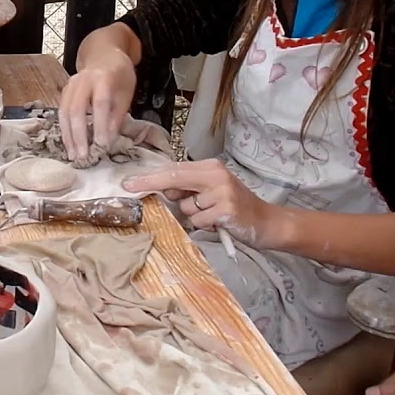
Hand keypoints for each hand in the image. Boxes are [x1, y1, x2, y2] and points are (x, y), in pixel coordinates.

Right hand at [58, 49, 136, 160]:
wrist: (103, 56)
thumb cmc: (119, 76)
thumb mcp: (125, 94)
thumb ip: (117, 116)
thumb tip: (109, 140)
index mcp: (104, 77)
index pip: (100, 103)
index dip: (100, 125)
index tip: (102, 145)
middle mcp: (83, 80)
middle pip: (77, 109)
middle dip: (79, 135)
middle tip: (83, 156)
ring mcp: (71, 85)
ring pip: (65, 112)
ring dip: (68, 136)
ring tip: (73, 155)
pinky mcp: (64, 92)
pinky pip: (61, 112)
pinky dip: (64, 130)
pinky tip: (69, 145)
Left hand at [122, 159, 287, 249]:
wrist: (267, 222)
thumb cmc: (235, 208)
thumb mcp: (211, 192)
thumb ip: (189, 189)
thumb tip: (162, 189)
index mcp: (210, 168)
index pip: (174, 170)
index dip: (149, 176)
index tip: (127, 182)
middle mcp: (215, 175)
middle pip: (174, 180)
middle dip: (151, 185)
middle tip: (130, 187)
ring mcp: (222, 192)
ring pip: (186, 207)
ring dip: (194, 216)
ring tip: (212, 216)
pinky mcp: (227, 210)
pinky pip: (199, 221)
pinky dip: (205, 226)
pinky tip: (220, 223)